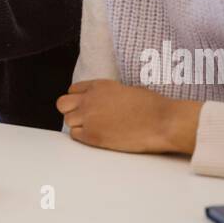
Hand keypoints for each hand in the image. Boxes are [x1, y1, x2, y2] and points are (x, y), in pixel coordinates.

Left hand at [56, 80, 201, 154]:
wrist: (161, 122)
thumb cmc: (152, 106)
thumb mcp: (127, 90)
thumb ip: (110, 94)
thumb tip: (108, 102)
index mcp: (99, 85)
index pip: (72, 90)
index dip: (78, 99)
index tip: (85, 106)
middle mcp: (89, 99)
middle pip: (62, 104)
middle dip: (71, 110)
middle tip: (84, 118)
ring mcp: (89, 118)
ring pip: (68, 121)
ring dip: (78, 125)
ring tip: (94, 129)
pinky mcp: (93, 136)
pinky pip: (75, 136)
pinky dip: (82, 137)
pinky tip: (97, 137)